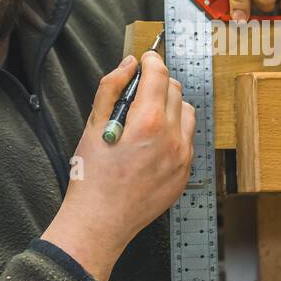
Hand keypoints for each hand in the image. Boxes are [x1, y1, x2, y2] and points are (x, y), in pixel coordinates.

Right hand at [42, 50, 194, 280]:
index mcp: (146, 122)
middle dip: (159, 83)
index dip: (152, 61)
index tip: (146, 59)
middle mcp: (171, 137)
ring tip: (148, 117)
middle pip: (175, 90)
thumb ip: (111, 88)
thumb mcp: (92, 125)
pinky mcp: (185, 173)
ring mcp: (182, 157)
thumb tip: (128, 65)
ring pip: (187, 113)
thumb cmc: (92, 177)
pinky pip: (188, 140)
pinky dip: (175, 132)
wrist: (100, 221)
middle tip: (140, 90)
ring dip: (171, 107)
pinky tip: (153, 142)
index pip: (159, 74)